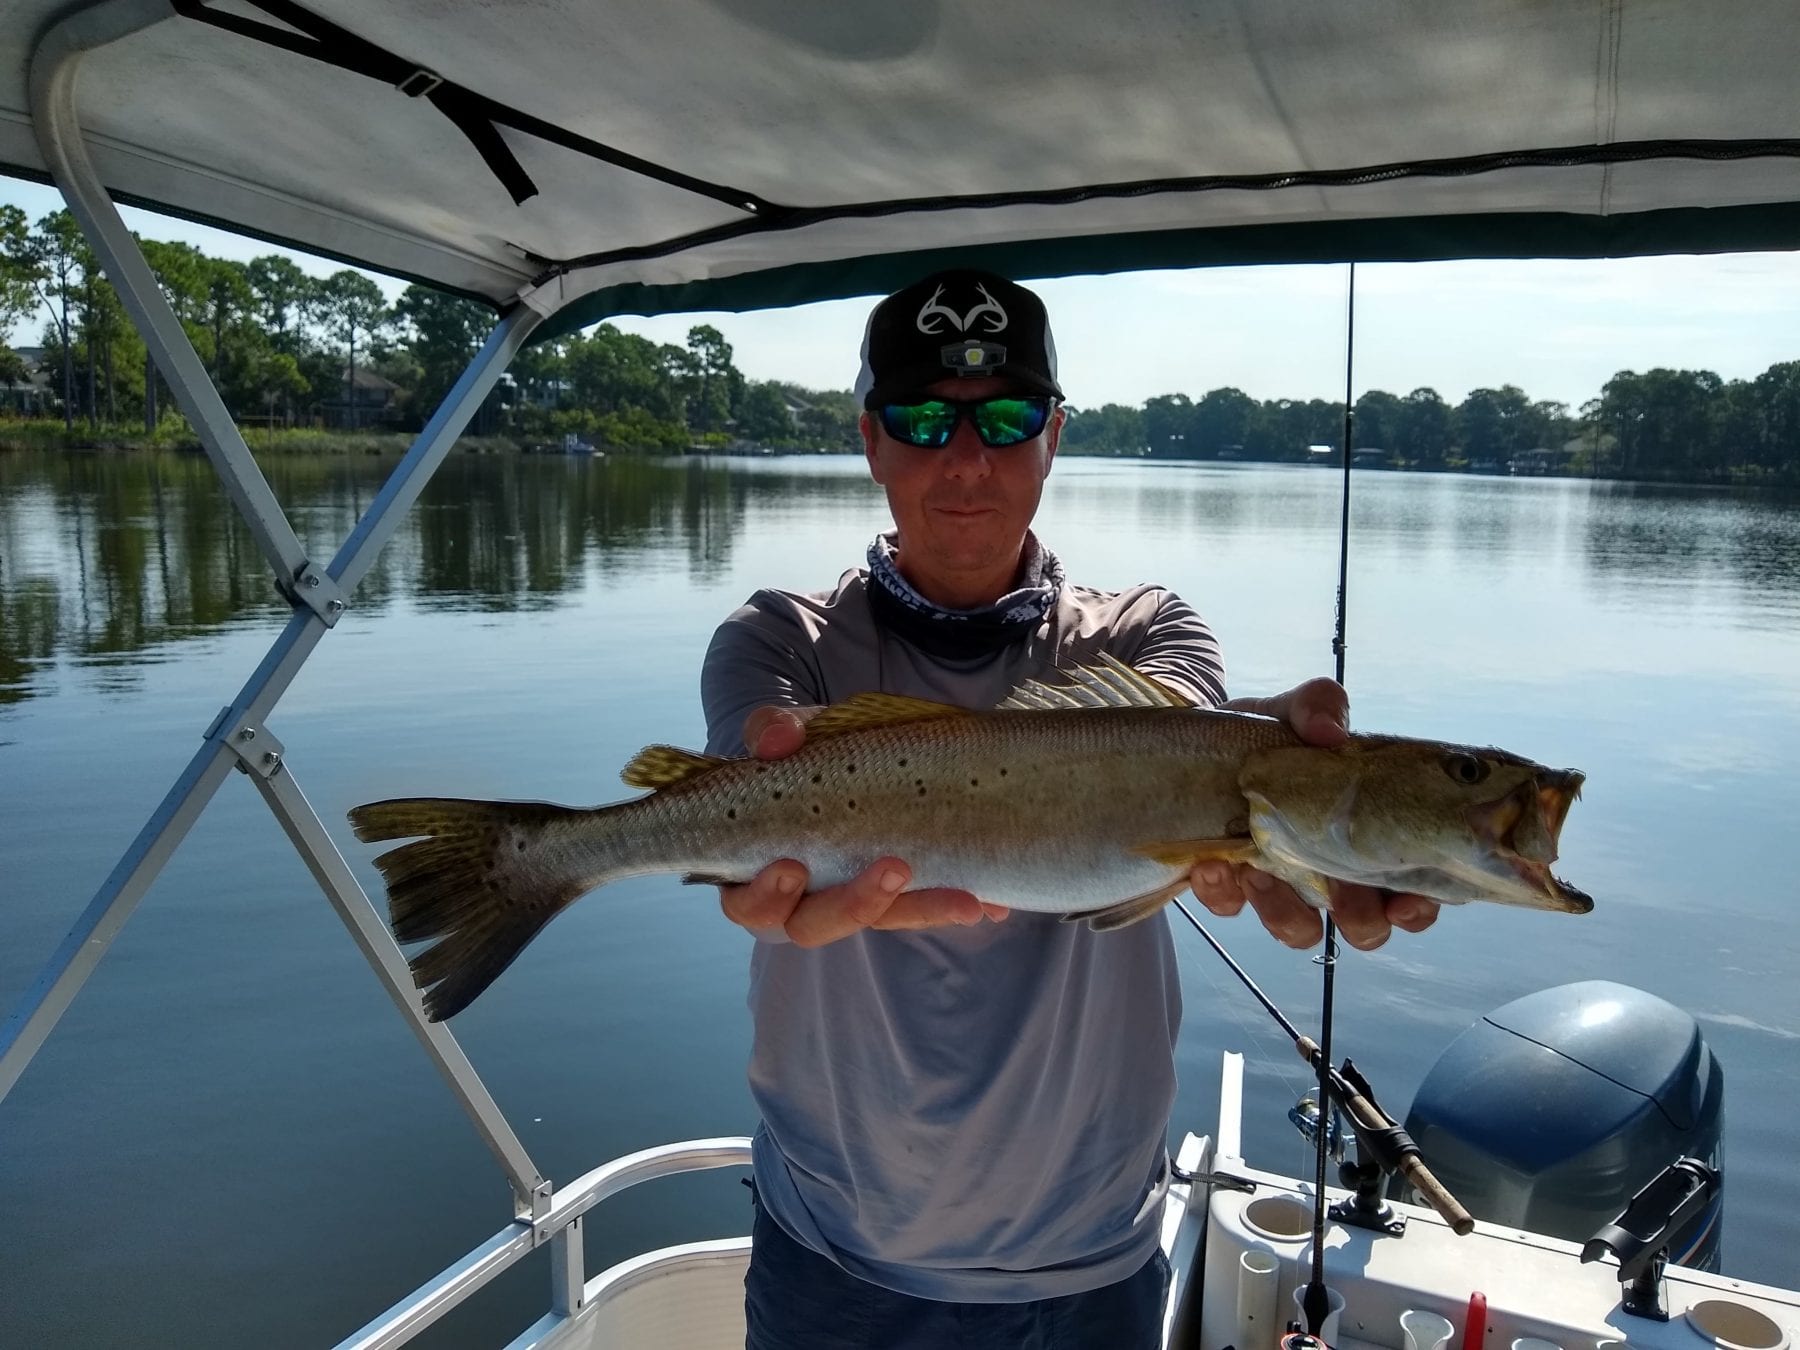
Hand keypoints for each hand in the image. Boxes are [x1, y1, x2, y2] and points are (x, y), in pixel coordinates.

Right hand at [717, 705, 1009, 946]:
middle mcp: (802, 900)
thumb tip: (777, 740)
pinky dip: (956, 902)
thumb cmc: (799, 755)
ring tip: (966, 900)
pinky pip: (925, 908)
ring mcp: (854, 900)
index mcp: (756, 871)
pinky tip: (994, 900)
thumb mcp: (786, 734)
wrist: (848, 753)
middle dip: (855, 904)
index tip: (791, 868)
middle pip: (815, 927)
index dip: (765, 894)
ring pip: (881, 921)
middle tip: (893, 869)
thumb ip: (771, 730)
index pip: (750, 903)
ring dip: (922, 910)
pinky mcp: (898, 896)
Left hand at [1190, 678, 1439, 950]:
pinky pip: (1231, 906)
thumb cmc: (1270, 736)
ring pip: (1301, 929)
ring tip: (1260, 872)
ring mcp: (1283, 885)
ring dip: (1285, 913)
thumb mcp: (1293, 711)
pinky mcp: (1232, 886)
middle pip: (1367, 925)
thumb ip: (1318, 706)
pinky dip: (1223, 893)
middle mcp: (1334, 871)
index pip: (1416, 886)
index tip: (1407, 901)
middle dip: (1359, 920)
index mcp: (1369, 834)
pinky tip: (1212, 865)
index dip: (1420, 905)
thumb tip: (1329, 732)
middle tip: (1340, 895)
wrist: (1201, 743)